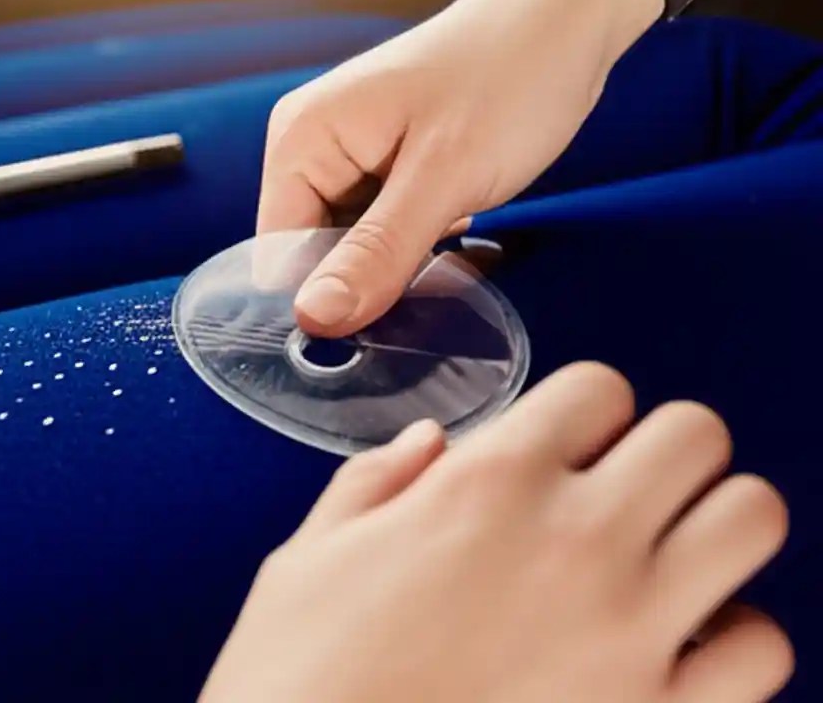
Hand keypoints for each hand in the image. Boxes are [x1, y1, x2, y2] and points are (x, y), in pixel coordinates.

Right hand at [202, 363, 792, 702]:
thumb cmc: (298, 680)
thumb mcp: (310, 560)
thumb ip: (375, 483)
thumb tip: (429, 445)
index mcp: (485, 486)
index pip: (599, 389)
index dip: (580, 412)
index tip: (561, 446)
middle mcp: (574, 540)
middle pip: (694, 435)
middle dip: (661, 450)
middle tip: (620, 487)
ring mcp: (629, 630)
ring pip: (752, 518)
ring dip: (713, 526)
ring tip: (663, 555)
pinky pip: (763, 648)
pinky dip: (732, 639)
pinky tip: (675, 645)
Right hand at [257, 0, 663, 336]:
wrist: (566, 26)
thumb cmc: (508, 77)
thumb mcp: (442, 177)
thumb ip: (376, 253)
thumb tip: (313, 319)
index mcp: (301, 142)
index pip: (279, 255)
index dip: (325, 296)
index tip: (381, 316)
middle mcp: (313, 153)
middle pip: (314, 259)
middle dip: (369, 282)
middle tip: (432, 268)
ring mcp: (349, 164)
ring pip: (354, 255)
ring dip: (400, 267)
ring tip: (451, 237)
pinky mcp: (386, 175)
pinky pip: (384, 238)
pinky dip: (419, 249)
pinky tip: (457, 229)